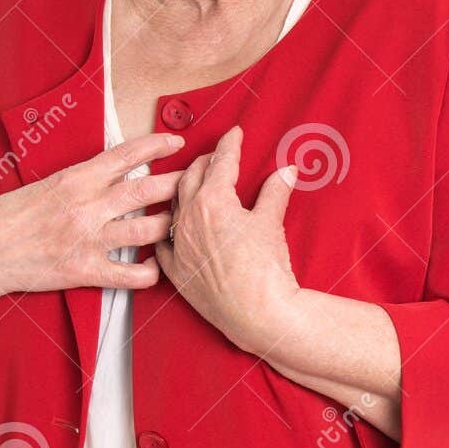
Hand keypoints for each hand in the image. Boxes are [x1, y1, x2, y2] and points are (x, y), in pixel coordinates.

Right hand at [0, 131, 184, 299]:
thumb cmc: (13, 214)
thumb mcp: (49, 183)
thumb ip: (84, 178)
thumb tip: (115, 167)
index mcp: (78, 178)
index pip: (127, 154)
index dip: (158, 144)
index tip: (178, 140)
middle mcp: (87, 205)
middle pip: (148, 191)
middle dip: (180, 185)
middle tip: (199, 182)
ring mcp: (88, 239)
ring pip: (147, 231)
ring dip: (171, 227)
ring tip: (181, 224)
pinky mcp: (83, 270)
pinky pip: (129, 275)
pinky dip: (149, 274)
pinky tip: (157, 270)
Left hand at [154, 124, 301, 354]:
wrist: (257, 314)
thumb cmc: (265, 270)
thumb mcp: (272, 223)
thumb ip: (275, 192)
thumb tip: (286, 171)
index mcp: (212, 201)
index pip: (221, 162)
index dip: (229, 144)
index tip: (234, 134)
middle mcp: (188, 219)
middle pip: (191, 177)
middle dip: (205, 162)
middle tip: (217, 156)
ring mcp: (177, 245)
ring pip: (174, 206)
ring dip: (184, 190)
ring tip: (195, 184)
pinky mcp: (175, 270)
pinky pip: (162, 243)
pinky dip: (168, 230)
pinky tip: (171, 227)